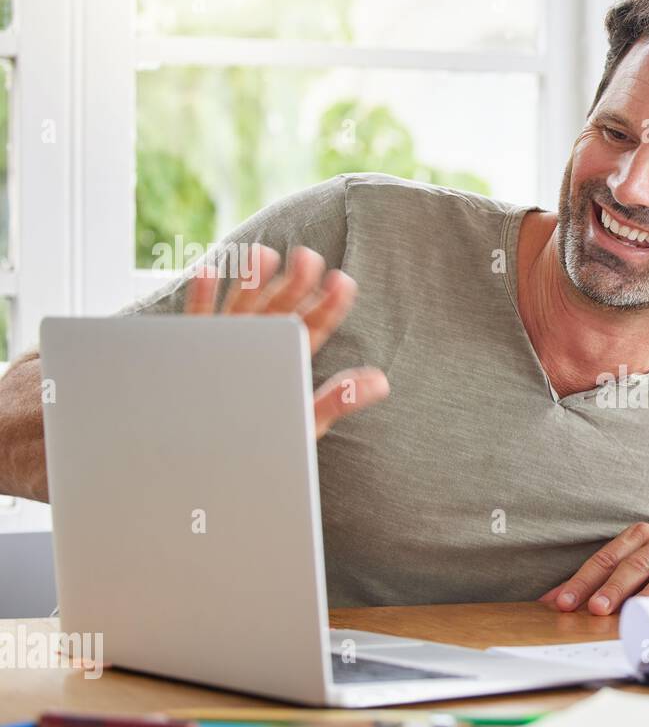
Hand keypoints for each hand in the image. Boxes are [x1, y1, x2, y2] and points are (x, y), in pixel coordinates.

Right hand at [185, 243, 388, 437]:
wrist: (215, 470)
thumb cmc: (261, 445)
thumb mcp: (305, 422)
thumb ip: (338, 400)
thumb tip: (382, 382)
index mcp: (289, 358)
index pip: (314, 325)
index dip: (329, 303)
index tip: (343, 282)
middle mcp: (258, 344)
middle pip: (279, 308)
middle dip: (294, 282)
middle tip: (309, 259)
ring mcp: (224, 344)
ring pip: (240, 306)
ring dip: (250, 280)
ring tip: (264, 256)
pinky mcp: (189, 351)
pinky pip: (194, 321)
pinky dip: (200, 297)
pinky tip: (207, 273)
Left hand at [538, 523, 648, 614]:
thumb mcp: (629, 564)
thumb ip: (593, 582)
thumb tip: (550, 602)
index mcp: (641, 535)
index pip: (607, 558)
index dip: (584, 581)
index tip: (565, 603)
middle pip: (636, 564)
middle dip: (614, 588)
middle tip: (596, 608)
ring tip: (635, 612)